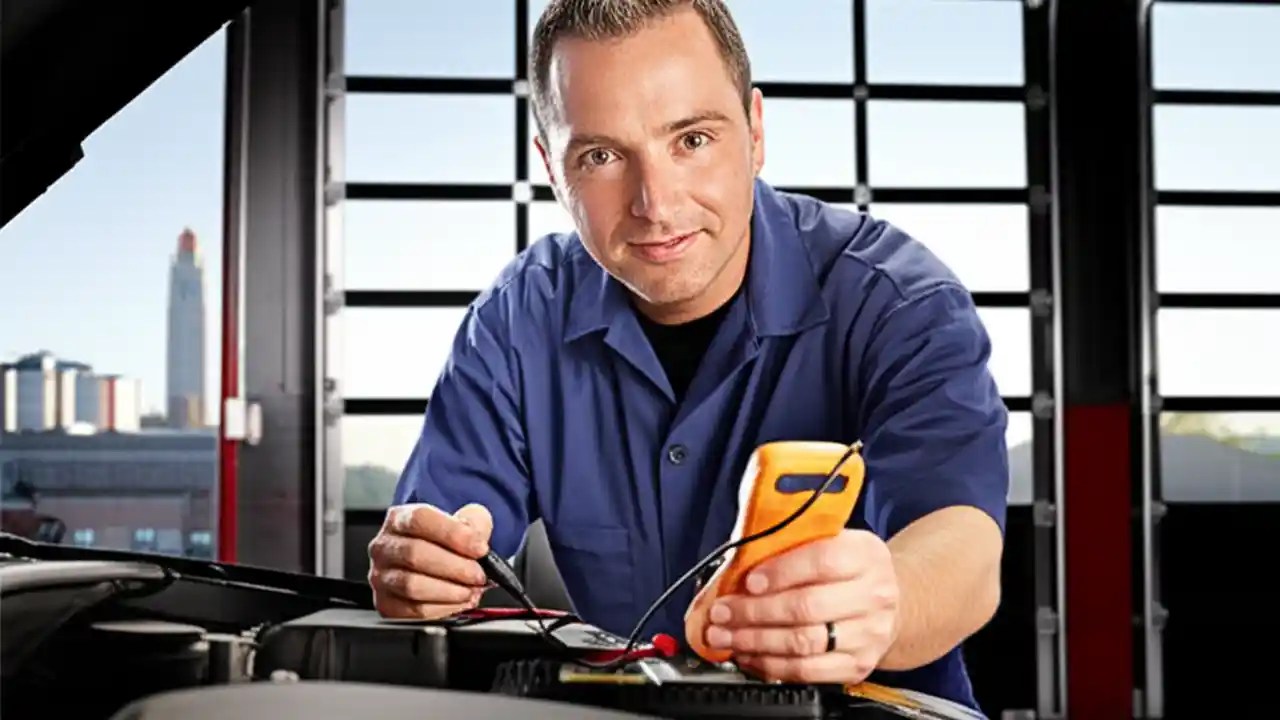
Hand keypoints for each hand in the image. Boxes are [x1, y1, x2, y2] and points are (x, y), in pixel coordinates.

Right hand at [368, 502, 492, 618]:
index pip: (420, 519)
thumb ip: (474, 523)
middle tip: (478, 574)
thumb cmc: (446, 540)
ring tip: (471, 589)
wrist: (433, 561)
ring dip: (449, 590)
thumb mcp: (465, 520)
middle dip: (455, 567)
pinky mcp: (386, 604)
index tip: (479, 548)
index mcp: (399, 518)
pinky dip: (442, 608)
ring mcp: (381, 576)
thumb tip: (478, 541)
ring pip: (412, 585)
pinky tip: (459, 601)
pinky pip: (413, 610)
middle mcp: (384, 546)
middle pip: (415, 554)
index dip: (453, 534)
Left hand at [703, 529, 899, 684]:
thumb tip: (740, 564)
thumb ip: (792, 547)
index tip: (749, 581)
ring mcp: (868, 634)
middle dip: (754, 612)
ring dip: (755, 641)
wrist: (892, 601)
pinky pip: (807, 671)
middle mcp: (873, 595)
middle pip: (807, 607)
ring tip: (725, 636)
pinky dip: (770, 665)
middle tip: (722, 612)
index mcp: (865, 555)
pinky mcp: (857, 665)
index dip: (781, 572)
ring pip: (803, 642)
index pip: (822, 561)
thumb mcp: (830, 542)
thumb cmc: (847, 569)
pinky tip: (749, 654)